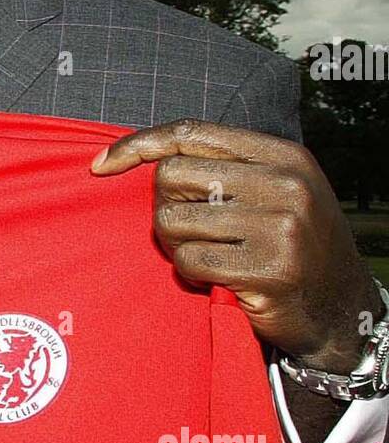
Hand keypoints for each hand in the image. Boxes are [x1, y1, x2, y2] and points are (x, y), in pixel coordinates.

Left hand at [91, 118, 378, 373]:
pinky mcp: (268, 271)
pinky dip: (188, 273)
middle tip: (186, 230)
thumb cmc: (292, 246)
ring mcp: (280, 227)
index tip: (101, 164)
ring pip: (173, 220)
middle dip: (164, 205)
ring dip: (175, 244)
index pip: (192, 132)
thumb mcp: (275, 191)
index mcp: (283, 155)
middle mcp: (285, 185)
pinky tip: (214, 278)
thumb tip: (144, 156)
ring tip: (205, 255)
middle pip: (172, 175)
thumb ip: (224, 167)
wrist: (342, 310)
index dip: (139, 144)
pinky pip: (188, 261)